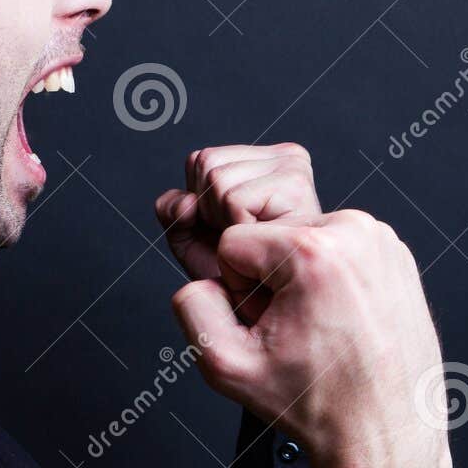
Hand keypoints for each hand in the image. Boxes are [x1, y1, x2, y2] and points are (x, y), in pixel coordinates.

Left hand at [154, 144, 320, 281]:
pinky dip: (236, 229)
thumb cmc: (234, 272)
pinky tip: (259, 245)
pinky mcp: (296, 190)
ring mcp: (294, 170)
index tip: (228, 226)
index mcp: (265, 159)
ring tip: (250, 242)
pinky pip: (234, 200)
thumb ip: (171, 210)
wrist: (260, 309)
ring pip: (218, 181)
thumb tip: (187, 203)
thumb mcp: (188, 235)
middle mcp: (286, 157)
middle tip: (240, 238)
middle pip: (207, 165)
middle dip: (210, 211)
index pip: (199, 159)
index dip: (199, 202)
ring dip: (224, 222)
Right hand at [166, 206, 452, 467]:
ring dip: (300, 280)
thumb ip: (192, 309)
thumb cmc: (320, 403)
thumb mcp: (227, 366)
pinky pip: (336, 250)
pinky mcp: (396, 254)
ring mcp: (383, 242)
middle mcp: (356, 234)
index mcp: (314, 251)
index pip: (232, 242)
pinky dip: (331, 280)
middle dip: (271, 282)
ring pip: (302, 241)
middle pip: (270, 237)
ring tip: (322, 328)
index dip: (239, 291)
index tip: (270, 325)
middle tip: (297, 331)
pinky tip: (343, 320)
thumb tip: (203, 280)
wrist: (384, 432)